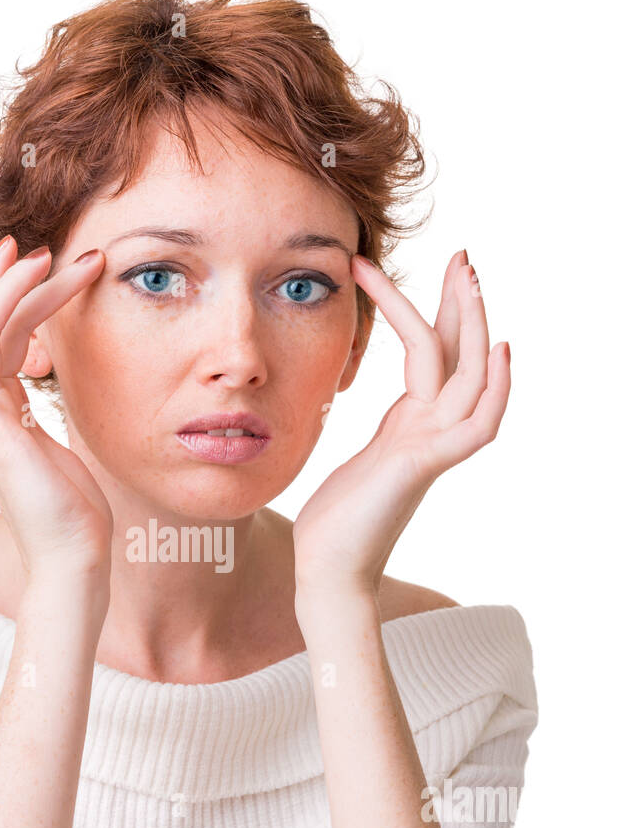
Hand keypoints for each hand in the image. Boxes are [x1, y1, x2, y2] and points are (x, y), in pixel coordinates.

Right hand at [0, 238, 113, 584]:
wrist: (74, 559)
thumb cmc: (75, 513)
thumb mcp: (65, 448)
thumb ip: (50, 415)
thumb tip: (58, 389)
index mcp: (0, 413)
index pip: (2, 340)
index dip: (19, 299)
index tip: (46, 264)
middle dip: (5, 283)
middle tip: (32, 245)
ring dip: (1, 293)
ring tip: (35, 257)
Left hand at [292, 250, 511, 599]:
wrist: (328, 572)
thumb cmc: (332, 524)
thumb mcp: (352, 459)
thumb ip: (369, 430)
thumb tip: (353, 401)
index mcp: (411, 426)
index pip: (435, 357)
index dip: (438, 314)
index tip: (428, 274)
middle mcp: (429, 432)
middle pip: (460, 356)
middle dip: (463, 303)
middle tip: (463, 255)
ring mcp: (431, 448)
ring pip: (468, 375)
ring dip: (472, 323)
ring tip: (466, 274)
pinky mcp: (422, 465)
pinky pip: (473, 422)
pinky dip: (493, 388)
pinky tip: (499, 350)